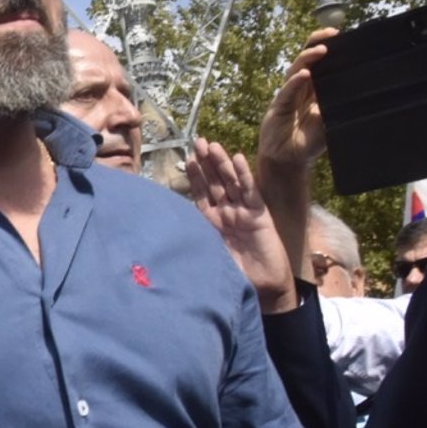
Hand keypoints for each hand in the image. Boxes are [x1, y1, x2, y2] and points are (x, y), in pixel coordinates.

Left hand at [186, 137, 296, 312]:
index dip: (196, 176)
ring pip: (231, 182)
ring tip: (212, 145)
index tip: (188, 158)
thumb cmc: (234, 274)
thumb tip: (164, 235)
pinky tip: (238, 159)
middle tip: (197, 141)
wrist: (262, 286)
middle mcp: (227, 212)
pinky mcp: (259, 215)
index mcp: (212, 221)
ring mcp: (243, 212)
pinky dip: (244, 175)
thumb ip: (193, 241)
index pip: (202, 193)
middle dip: (206, 162)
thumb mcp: (207, 254)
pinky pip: (250, 192)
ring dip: (221, 163)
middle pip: (215, 182)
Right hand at [256, 29, 337, 170]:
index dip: (327, 49)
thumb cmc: (308, 142)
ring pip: (296, 71)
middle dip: (317, 44)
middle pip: (307, 60)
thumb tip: (360, 95)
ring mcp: (288, 96)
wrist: (288, 160)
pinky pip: (287, 91)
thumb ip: (338, 108)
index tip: (340, 36)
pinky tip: (304, 75)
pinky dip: (296, 82)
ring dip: (308, 59)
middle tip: (331, 34)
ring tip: (321, 50)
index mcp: (314, 91)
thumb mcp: (330, 123)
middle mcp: (300, 89)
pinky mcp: (278, 107)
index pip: (321, 64)